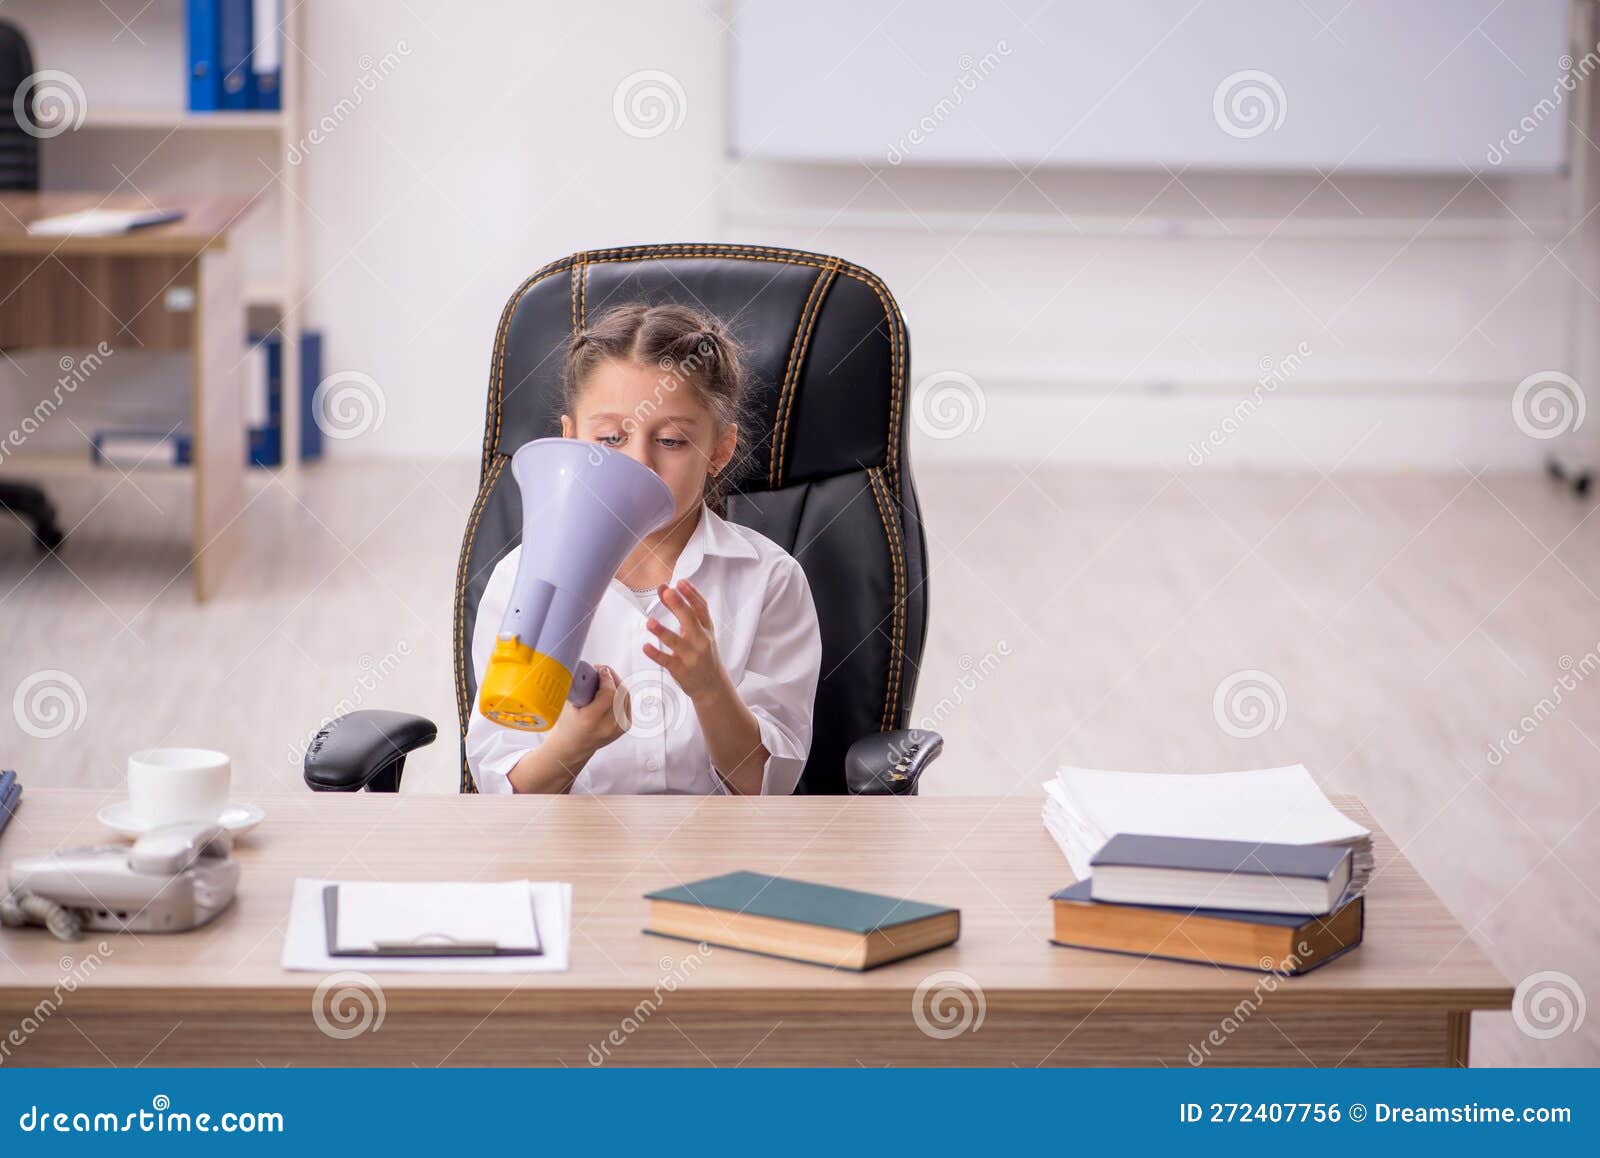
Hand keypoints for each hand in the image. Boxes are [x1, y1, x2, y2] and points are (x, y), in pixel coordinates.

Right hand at [547, 663, 626, 761]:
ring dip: (617, 683)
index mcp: (590, 720)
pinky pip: (627, 703)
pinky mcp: (625, 727)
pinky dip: (620, 693)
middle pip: (619, 693)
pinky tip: (611, 688)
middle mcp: (607, 726)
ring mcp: (618, 728)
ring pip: (625, 696)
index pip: (609, 693)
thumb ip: (579, 686)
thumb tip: (589, 667)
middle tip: (602, 670)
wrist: (573, 746)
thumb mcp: (568, 704)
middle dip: (612, 677)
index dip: (606, 677)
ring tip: (605, 677)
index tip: (599, 668)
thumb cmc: (567, 724)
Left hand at [644, 579, 730, 703]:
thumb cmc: (703, 653)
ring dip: (662, 631)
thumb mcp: (697, 631)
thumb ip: (680, 610)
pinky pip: (667, 661)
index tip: (681, 582)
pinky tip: (646, 647)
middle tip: (668, 592)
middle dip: (679, 605)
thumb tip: (664, 589)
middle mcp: (701, 640)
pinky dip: (656, 654)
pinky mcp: (681, 670)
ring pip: (676, 642)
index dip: (692, 594)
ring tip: (650, 622)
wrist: (712, 685)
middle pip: (691, 620)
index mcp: (706, 628)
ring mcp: (691, 656)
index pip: (701, 608)